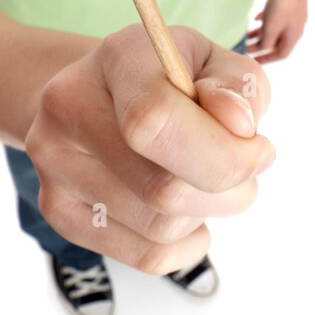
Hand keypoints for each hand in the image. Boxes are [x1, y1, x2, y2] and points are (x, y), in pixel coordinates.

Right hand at [23, 22, 274, 274]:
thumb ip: (237, 85)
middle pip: (164, 189)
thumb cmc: (169, 76)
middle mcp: (70, 109)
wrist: (97, 92)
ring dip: (209, 213)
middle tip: (248, 168)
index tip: (259, 148)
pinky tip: (186, 211)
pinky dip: (187, 243)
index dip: (220, 150)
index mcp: (116, 59)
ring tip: (208, 179)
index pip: (154, 119)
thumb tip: (239, 126)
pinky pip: (147, 256)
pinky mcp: (58, 211)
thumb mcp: (212, 61)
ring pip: (161, 227)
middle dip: (228, 189)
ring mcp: (55, 165)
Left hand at [249, 0, 308, 63]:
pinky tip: (255, 18)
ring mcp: (292, 14)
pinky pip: (275, 16)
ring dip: (261, 33)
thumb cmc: (283, 3)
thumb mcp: (272, 26)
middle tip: (245, 47)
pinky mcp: (288, 2)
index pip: (281, 54)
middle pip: (277, 41)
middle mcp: (295, 27)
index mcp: (294, 35)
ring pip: (275, 28)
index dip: (267, 59)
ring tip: (246, 34)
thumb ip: (266, 41)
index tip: (253, 61)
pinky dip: (265, 20)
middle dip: (261, 45)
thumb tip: (260, 50)